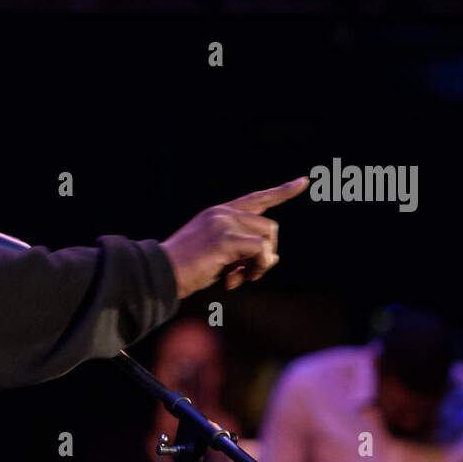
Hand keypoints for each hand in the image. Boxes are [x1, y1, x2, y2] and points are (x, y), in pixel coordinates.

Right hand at [158, 176, 307, 297]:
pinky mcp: (224, 239)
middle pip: (269, 227)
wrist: (159, 274)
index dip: (282, 191)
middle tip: (246, 275)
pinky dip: (257, 267)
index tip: (304, 182)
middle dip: (266, 254)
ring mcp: (223, 223)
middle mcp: (222, 213)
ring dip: (261, 264)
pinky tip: (236, 279)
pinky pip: (260, 251)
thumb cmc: (184, 270)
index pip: (256, 198)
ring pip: (267, 238)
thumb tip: (270, 259)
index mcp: (217, 213)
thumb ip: (240, 251)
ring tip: (239, 278)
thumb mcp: (215, 255)